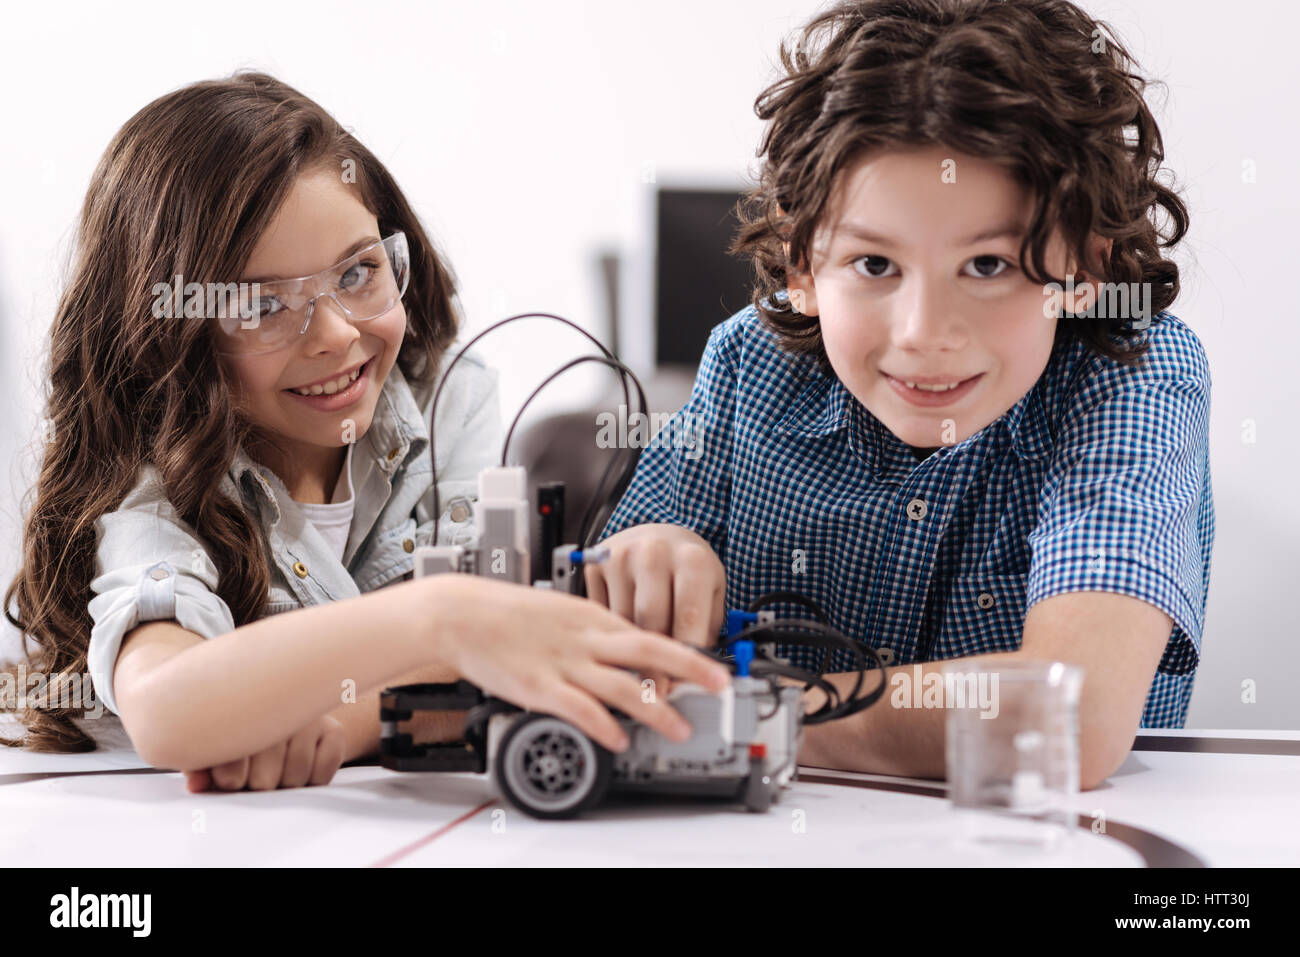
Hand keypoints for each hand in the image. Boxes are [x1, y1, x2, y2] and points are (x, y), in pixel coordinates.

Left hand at [183, 713, 346, 791]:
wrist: (286, 706)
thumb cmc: (243, 734)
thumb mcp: (214, 748)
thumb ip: (200, 766)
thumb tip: (195, 784)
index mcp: (238, 710)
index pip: (230, 773)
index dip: (229, 782)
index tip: (228, 772)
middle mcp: (276, 708)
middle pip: (263, 781)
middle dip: (258, 784)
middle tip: (256, 768)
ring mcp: (308, 718)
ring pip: (294, 778)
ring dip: (286, 782)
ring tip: (279, 766)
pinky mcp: (335, 730)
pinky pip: (323, 772)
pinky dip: (314, 778)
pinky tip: (304, 761)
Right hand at [436, 574, 731, 753]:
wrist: (461, 613)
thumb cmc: (507, 615)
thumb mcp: (561, 614)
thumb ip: (593, 634)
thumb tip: (625, 652)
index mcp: (592, 618)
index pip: (649, 634)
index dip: (684, 653)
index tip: (709, 668)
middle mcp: (586, 638)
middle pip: (650, 650)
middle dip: (690, 668)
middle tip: (719, 684)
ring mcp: (564, 662)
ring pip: (622, 683)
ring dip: (656, 707)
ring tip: (679, 727)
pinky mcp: (539, 686)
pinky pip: (579, 707)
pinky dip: (603, 724)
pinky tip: (619, 738)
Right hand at [584, 523, 726, 698]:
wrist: (659, 536)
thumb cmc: (686, 573)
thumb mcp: (708, 595)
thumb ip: (702, 633)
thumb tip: (687, 678)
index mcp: (692, 560)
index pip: (688, 616)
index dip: (684, 659)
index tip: (680, 686)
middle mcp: (655, 552)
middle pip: (650, 620)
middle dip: (652, 663)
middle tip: (654, 690)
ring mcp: (621, 555)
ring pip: (620, 620)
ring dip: (627, 649)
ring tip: (635, 663)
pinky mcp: (595, 561)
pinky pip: (598, 612)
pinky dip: (607, 631)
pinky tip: (616, 635)